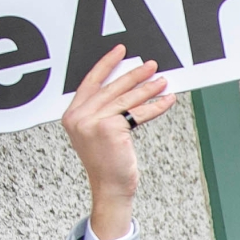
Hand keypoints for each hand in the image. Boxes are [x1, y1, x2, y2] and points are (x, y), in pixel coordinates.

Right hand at [62, 44, 177, 239]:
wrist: (109, 188)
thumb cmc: (106, 163)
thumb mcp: (96, 133)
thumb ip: (101, 110)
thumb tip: (127, 87)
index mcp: (72, 115)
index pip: (91, 82)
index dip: (107, 64)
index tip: (120, 51)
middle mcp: (79, 117)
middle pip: (112, 88)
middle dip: (134, 74)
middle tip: (151, 65)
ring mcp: (93, 122)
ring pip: (127, 99)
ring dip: (148, 89)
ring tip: (163, 81)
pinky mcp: (111, 128)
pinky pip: (138, 113)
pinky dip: (156, 106)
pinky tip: (167, 100)